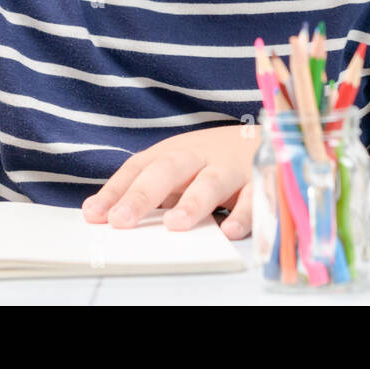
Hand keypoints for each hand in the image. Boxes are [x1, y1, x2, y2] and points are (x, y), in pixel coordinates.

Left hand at [81, 124, 258, 239]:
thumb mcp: (181, 169)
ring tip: (176, 224)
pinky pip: (254, 198)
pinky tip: (230, 231)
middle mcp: (201, 156)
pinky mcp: (262, 181)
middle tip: (122, 220)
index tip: (94, 216)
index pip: (139, 168)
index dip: (116, 190)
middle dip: (144, 194)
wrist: (275, 136)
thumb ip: (150, 190)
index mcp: (176, 152)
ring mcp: (232, 167)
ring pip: (211, 182)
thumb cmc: (216, 160)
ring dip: (193, 202)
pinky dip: (244, 215)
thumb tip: (105, 215)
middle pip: (170, 169)